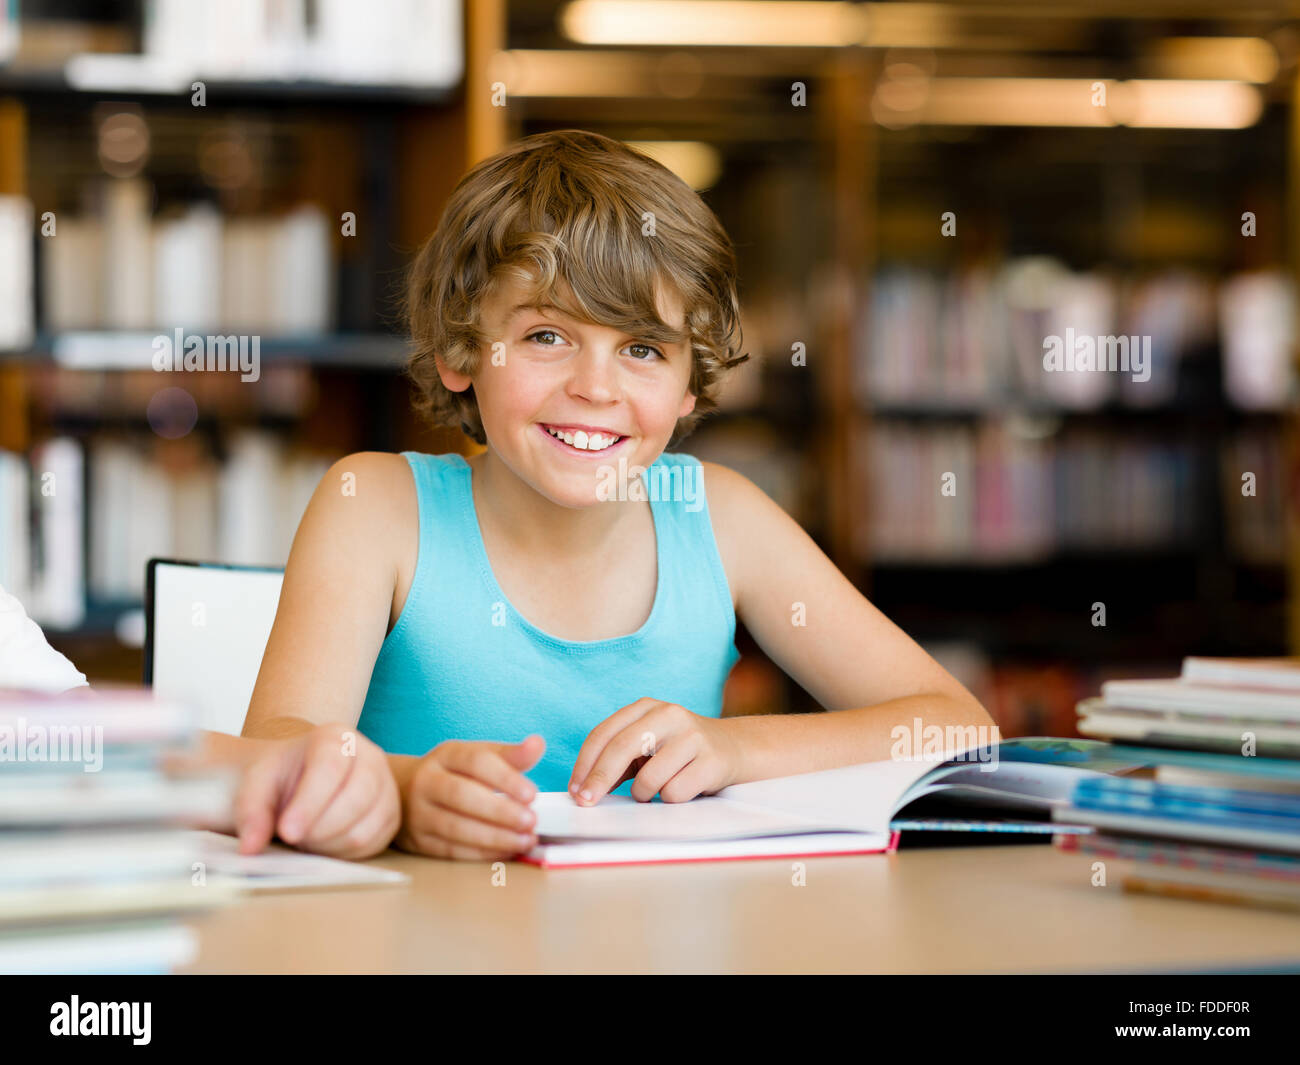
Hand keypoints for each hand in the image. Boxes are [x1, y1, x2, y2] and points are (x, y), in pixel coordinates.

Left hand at [233, 723, 400, 859]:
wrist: (300, 780)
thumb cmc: (283, 779)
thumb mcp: (257, 785)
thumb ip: (251, 812)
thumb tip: (249, 847)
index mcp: (336, 738)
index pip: (331, 767)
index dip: (310, 803)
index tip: (286, 832)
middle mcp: (370, 757)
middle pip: (357, 797)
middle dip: (319, 828)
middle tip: (292, 837)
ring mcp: (385, 787)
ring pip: (364, 827)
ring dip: (328, 844)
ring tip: (306, 837)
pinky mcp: (390, 816)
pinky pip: (371, 844)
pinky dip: (342, 853)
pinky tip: (323, 843)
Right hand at [398, 735, 543, 860]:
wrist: (401, 791)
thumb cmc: (453, 773)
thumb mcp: (478, 756)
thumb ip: (510, 755)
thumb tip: (538, 744)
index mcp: (445, 755)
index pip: (476, 762)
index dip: (505, 778)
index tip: (533, 794)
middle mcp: (426, 781)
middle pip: (462, 795)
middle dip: (501, 811)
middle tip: (531, 821)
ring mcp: (419, 813)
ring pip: (456, 827)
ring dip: (495, 836)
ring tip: (526, 839)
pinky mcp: (418, 841)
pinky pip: (452, 850)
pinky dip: (483, 853)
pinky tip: (508, 850)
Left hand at [569, 699, 741, 805]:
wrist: (734, 748)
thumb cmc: (679, 752)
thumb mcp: (646, 746)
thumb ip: (617, 761)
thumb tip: (584, 788)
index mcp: (646, 708)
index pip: (604, 734)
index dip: (585, 764)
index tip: (575, 791)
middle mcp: (669, 715)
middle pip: (622, 748)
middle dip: (599, 780)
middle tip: (587, 804)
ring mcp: (692, 736)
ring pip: (649, 779)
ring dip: (643, 795)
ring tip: (656, 791)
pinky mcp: (711, 760)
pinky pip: (675, 792)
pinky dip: (670, 800)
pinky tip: (681, 789)